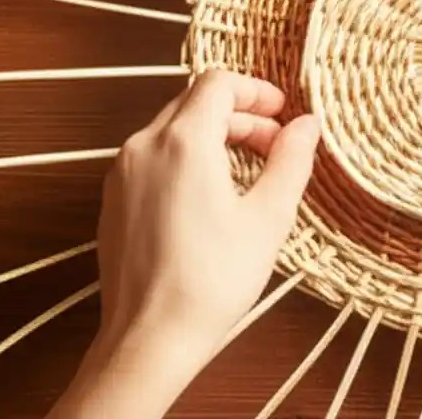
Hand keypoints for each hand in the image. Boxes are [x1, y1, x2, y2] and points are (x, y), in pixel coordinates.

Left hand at [49, 70, 319, 418]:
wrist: (150, 339)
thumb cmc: (212, 281)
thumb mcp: (268, 217)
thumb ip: (291, 161)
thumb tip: (307, 125)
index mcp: (183, 142)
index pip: (218, 83)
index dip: (256, 91)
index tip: (282, 114)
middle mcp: (143, 147)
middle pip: (194, 103)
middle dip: (240, 116)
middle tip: (276, 148)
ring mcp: (122, 173)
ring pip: (172, 129)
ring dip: (213, 136)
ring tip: (248, 174)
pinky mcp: (113, 200)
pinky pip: (153, 157)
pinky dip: (187, 158)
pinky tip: (212, 197)